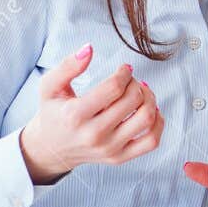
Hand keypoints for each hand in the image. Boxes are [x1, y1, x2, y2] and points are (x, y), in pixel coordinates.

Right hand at [19, 43, 162, 183]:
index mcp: (75, 115)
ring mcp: (108, 149)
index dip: (124, 73)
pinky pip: (151, 141)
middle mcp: (94, 135)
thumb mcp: (49, 86)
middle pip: (132, 101)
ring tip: (141, 92)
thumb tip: (89, 49)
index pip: (114, 88)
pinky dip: (158, 123)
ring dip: (150, 99)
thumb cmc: (53, 113)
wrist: (51, 149)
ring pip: (146, 119)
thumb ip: (67, 66)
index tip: (124, 69)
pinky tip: (149, 110)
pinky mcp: (119, 158)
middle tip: (130, 80)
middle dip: (135, 83)